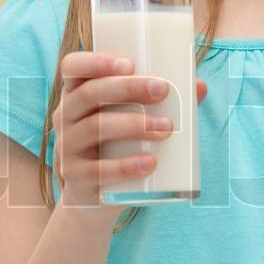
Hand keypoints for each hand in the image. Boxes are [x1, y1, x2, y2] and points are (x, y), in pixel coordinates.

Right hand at [52, 51, 206, 210]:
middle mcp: (65, 118)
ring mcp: (67, 149)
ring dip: (133, 124)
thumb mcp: (129, 121)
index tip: (129, 63)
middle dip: (127, 88)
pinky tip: (151, 162)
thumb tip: (199, 87)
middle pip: (88, 94)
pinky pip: (98, 171)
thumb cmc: (115, 149)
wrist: (92, 201)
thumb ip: (160, 103)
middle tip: (162, 90)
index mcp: (75, 95)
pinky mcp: (76, 180)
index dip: (94, 61)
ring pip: (94, 128)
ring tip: (166, 127)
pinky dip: (126, 166)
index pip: (71, 67)